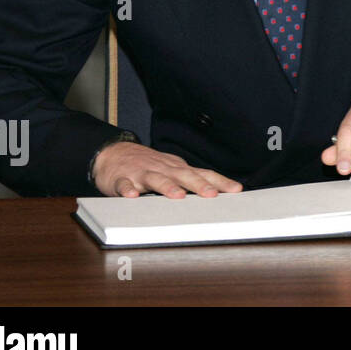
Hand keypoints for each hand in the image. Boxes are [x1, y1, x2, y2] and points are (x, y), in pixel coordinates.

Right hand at [92, 141, 242, 198]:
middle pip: (184, 176)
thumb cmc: (149, 165)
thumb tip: (219, 192)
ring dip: (168, 187)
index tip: (236, 190)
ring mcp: (142, 173)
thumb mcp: (173, 170)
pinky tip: (132, 196)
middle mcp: (164, 169)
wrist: (114, 153)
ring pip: (157, 179)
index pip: (203, 174)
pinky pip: (125, 184)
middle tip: (212, 195)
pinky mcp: (121, 178)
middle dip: (199, 185)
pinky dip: (128, 189)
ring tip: (178, 196)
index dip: (220, 182)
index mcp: (178, 169)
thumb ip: (192, 180)